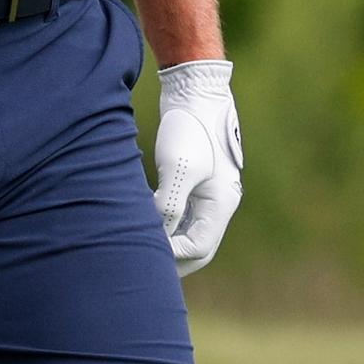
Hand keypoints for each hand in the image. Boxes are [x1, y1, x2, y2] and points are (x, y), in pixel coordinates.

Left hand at [152, 58, 241, 276]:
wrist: (196, 93)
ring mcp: (209, 195)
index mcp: (221, 203)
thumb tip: (160, 233)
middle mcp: (219, 204)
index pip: (199, 247)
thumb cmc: (189, 127)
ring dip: (170, 247)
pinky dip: (167, 229)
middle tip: (144, 271)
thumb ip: (170, 202)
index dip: (173, 256)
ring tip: (143, 256)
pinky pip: (184, 218)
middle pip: (198, 248)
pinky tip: (146, 229)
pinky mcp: (197, 184)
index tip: (146, 253)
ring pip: (191, 234)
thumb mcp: (179, 166)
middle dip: (174, 261)